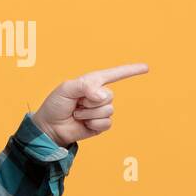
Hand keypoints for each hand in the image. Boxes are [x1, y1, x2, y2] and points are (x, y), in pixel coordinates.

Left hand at [30, 63, 149, 146]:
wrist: (50, 127)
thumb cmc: (56, 105)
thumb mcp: (67, 89)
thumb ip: (86, 86)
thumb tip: (104, 96)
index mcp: (93, 82)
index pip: (115, 74)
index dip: (131, 70)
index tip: (146, 68)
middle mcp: (99, 95)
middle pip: (109, 95)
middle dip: (90, 101)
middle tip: (76, 104)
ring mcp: (101, 110)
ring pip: (108, 110)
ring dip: (89, 114)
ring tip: (77, 113)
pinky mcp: (100, 124)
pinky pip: (106, 123)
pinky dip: (92, 124)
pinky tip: (83, 124)